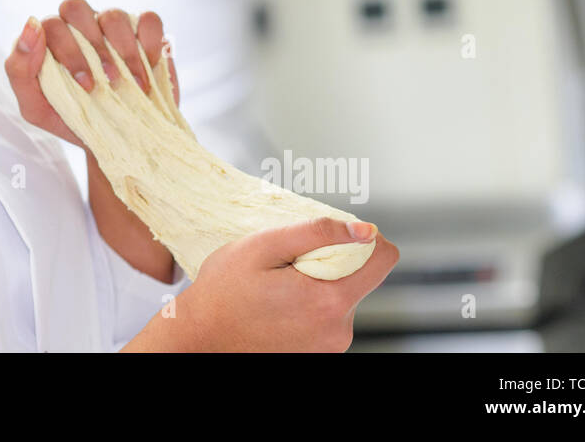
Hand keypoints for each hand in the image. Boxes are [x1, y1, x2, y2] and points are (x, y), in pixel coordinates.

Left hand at [3, 0, 179, 151]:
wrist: (111, 140)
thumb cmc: (69, 118)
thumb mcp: (35, 107)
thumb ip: (19, 70)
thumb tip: (31, 27)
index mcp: (50, 38)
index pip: (51, 24)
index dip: (69, 51)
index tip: (86, 86)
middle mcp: (78, 25)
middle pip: (76, 7)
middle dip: (92, 46)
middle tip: (106, 82)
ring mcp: (111, 25)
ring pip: (113, 14)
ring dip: (124, 50)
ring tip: (134, 83)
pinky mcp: (143, 31)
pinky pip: (148, 20)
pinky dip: (150, 42)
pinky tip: (150, 68)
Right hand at [126, 217, 399, 351]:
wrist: (199, 339)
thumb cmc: (222, 292)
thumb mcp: (263, 246)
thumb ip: (317, 233)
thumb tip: (365, 229)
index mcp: (330, 300)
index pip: (384, 259)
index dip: (362, 239)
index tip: (330, 238)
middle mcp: (339, 330)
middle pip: (361, 277)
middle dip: (332, 263)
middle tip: (287, 265)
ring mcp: (330, 346)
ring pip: (343, 296)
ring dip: (318, 284)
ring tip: (277, 287)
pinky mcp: (319, 354)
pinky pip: (328, 317)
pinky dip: (310, 304)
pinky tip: (278, 305)